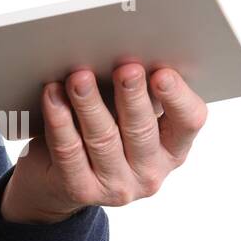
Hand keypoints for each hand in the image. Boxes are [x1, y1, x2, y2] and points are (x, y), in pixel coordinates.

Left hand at [0, 63, 207, 223]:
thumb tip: (127, 51)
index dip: (177, 96)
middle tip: (125, 68)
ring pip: (102, 138)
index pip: (189, 121)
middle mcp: (150, 172)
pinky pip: (68, 150)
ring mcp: (116, 186)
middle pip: (141, 129)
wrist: (56, 181)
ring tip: (78, 77)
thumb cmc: (98, 134)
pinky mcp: (81, 189)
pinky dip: (59, 119)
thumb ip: (133, 93)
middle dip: (132, 96)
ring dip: (89, 103)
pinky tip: (52, 95)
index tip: (163, 72)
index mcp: (171, 148)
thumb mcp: (124, 116)